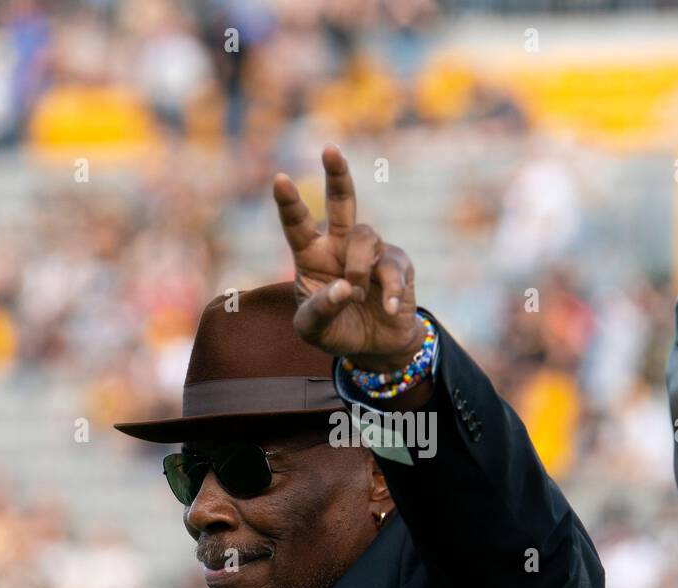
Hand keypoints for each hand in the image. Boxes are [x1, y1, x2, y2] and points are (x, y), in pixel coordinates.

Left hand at [273, 145, 422, 372]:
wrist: (374, 346)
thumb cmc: (336, 330)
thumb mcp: (313, 330)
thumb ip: (319, 311)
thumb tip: (343, 288)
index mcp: (312, 255)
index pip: (297, 225)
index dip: (289, 203)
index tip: (280, 180)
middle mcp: (340, 245)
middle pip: (341, 202)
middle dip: (337, 175)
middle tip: (330, 150)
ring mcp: (371, 251)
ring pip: (366, 237)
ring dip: (358, 268)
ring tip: (356, 295)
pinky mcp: (397, 264)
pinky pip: (392, 268)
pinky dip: (388, 291)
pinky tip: (386, 307)